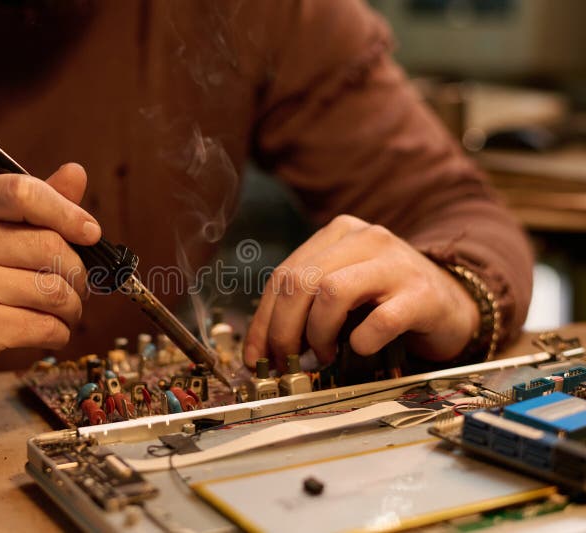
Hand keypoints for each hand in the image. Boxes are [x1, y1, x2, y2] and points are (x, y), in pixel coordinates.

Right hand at [0, 164, 99, 387]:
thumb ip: (33, 206)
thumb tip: (76, 172)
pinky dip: (61, 332)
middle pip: (49, 246)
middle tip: (79, 285)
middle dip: (79, 272)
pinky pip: (45, 326)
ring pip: (54, 291)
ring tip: (65, 310)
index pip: (22, 192)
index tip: (91, 233)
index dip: (66, 211)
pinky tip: (51, 331)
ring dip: (73, 307)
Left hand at [243, 215, 478, 370]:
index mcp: (339, 234)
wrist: (454, 303)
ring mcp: (396, 263)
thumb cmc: (386, 302)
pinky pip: (381, 319)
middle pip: (301, 281)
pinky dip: (362, 339)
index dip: (263, 321)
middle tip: (287, 362)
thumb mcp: (342, 294)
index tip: (256, 357)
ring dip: (318, 333)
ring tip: (324, 355)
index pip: (284, 275)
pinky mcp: (422, 295)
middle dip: (283, 331)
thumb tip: (260, 350)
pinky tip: (361, 348)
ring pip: (332, 292)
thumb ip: (304, 307)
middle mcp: (366, 239)